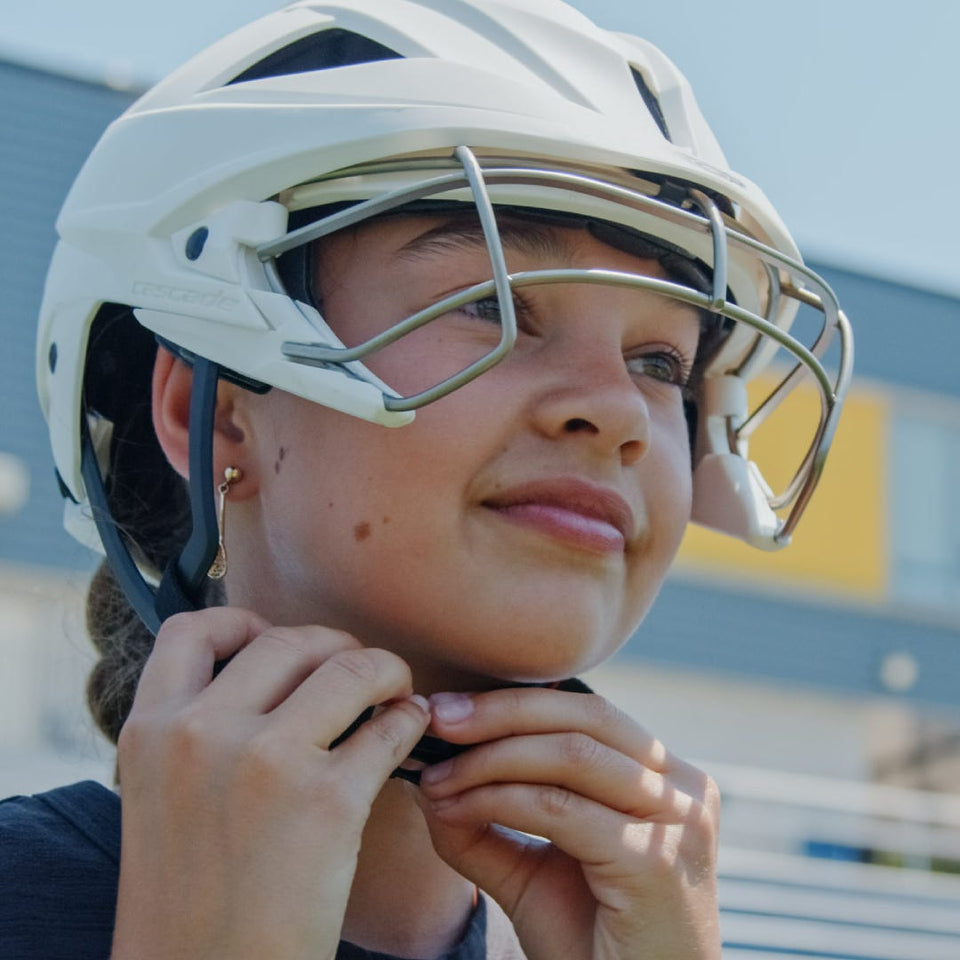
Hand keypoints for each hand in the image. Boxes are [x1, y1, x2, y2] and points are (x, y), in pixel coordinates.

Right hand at [110, 607, 428, 959]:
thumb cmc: (193, 897)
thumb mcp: (164, 796)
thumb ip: (199, 728)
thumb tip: (273, 666)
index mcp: (150, 730)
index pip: (193, 630)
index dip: (245, 623)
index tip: (280, 644)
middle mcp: (201, 733)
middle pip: (290, 640)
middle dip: (335, 647)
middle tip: (355, 673)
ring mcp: (266, 762)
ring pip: (351, 666)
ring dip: (386, 672)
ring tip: (395, 693)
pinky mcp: (329, 800)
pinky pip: (390, 726)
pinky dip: (409, 721)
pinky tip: (408, 732)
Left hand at [416, 687, 720, 959]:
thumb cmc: (593, 946)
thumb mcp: (532, 872)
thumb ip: (487, 823)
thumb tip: (430, 776)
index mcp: (666, 778)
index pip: (585, 711)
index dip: (513, 703)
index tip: (446, 708)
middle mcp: (684, 787)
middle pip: (582, 716)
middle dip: (500, 713)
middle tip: (436, 719)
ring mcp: (678, 821)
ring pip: (570, 755)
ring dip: (490, 758)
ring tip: (438, 775)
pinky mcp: (655, 861)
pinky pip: (559, 808)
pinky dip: (499, 799)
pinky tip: (457, 809)